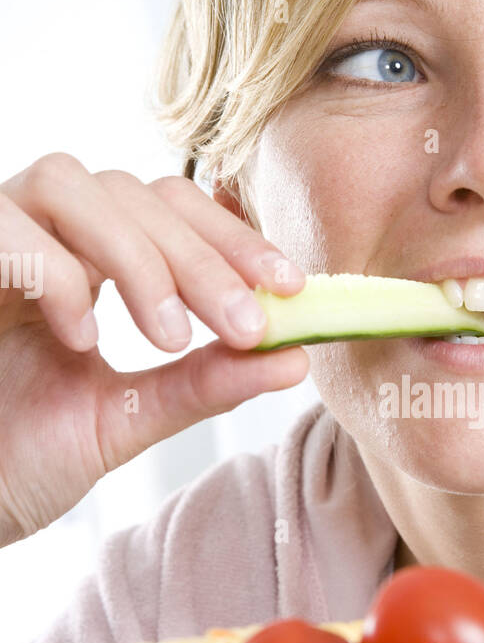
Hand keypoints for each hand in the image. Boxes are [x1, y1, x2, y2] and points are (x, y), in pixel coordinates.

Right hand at [0, 153, 308, 544]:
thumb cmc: (21, 458)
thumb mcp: (127, 419)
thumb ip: (202, 384)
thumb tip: (295, 359)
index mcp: (87, 257)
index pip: (172, 207)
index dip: (234, 238)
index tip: (291, 290)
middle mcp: (40, 233)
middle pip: (135, 192)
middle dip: (203, 258)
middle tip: (246, 326)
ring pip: (71, 184)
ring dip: (137, 256)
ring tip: (168, 338)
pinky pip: (5, 227)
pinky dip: (54, 272)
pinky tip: (83, 337)